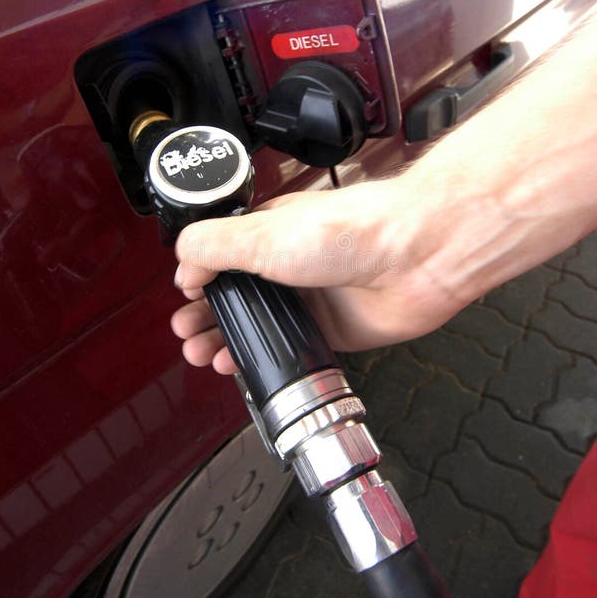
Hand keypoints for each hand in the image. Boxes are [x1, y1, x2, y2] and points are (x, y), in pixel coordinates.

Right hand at [171, 11, 596, 374]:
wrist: (414, 258)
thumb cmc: (354, 231)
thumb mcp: (264, 234)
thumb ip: (215, 245)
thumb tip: (183, 261)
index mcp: (269, 232)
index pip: (220, 256)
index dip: (199, 279)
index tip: (185, 297)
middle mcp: (288, 264)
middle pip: (235, 296)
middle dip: (205, 316)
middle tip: (186, 332)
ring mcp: (310, 298)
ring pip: (258, 325)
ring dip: (226, 340)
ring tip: (201, 351)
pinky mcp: (331, 330)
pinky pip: (287, 349)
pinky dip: (262, 360)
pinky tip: (241, 366)